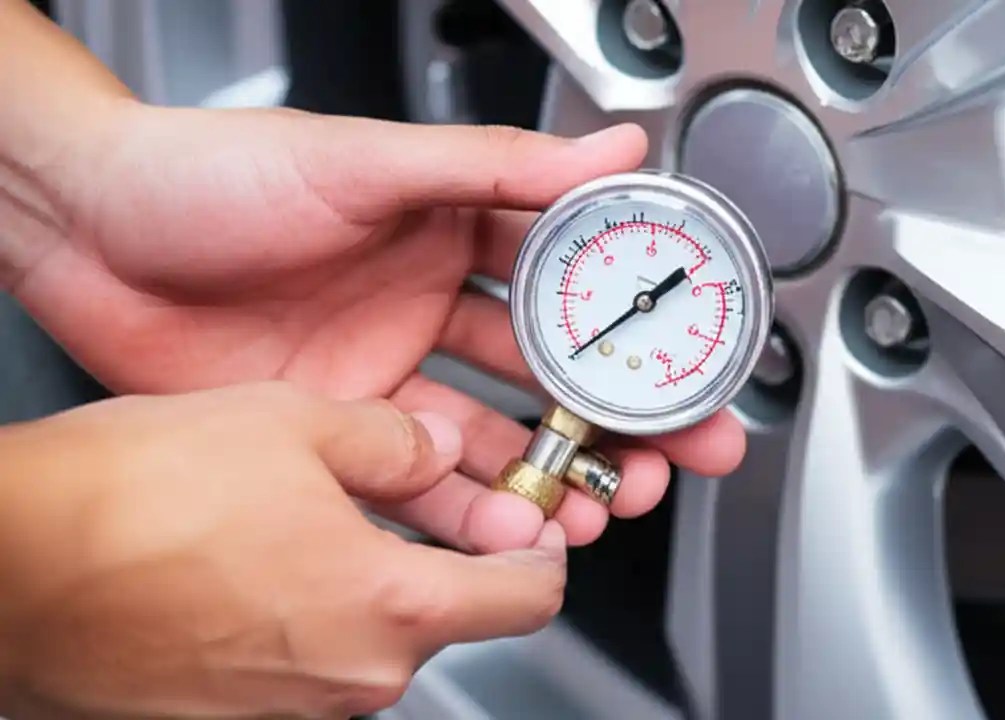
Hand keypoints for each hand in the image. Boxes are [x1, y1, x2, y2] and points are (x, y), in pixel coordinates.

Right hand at [0, 382, 565, 718]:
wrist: (5, 571)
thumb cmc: (132, 500)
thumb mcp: (291, 423)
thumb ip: (392, 441)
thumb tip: (434, 446)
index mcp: (390, 607)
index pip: (529, 600)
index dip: (545, 552)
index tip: (533, 521)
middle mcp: (353, 677)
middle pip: (450, 616)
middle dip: (453, 554)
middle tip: (422, 492)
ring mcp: (292, 707)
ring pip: (376, 633)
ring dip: (376, 575)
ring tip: (325, 509)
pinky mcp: (236, 713)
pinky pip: (310, 655)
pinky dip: (314, 606)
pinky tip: (265, 551)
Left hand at [6, 102, 746, 549]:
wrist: (89, 232)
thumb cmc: (215, 174)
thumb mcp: (368, 162)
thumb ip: (495, 166)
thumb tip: (612, 149)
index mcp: (451, 229)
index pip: (570, 283)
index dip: (637, 324)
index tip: (691, 360)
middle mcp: (427, 302)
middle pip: (548, 372)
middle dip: (617, 418)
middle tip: (671, 457)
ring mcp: (384, 370)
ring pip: (493, 435)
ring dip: (551, 474)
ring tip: (599, 507)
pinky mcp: (336, 428)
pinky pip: (415, 478)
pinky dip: (464, 508)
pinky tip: (505, 528)